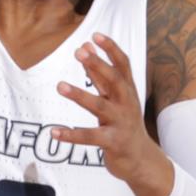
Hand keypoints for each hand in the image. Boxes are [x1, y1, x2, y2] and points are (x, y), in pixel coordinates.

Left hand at [54, 34, 163, 195]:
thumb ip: (99, 75)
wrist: (141, 159)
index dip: (110, 49)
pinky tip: (54, 132)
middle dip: (97, 65)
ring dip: (79, 95)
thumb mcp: (115, 98)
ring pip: (99, 107)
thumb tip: (85, 47)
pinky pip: (89, 137)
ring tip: (60, 86)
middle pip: (114, 80)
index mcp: (128, 91)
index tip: (95, 35)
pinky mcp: (113, 143)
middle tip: (78, 52)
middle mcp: (126, 104)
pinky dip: (71, 135)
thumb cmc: (124, 122)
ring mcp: (120, 123)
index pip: (123, 65)